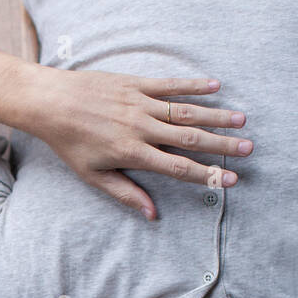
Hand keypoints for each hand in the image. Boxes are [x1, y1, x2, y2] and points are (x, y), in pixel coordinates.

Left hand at [18, 67, 252, 218]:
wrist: (50, 102)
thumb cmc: (69, 143)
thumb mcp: (92, 176)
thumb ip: (125, 193)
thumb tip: (152, 215)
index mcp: (132, 153)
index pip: (177, 167)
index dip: (206, 175)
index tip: (230, 180)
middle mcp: (141, 127)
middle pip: (190, 138)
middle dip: (221, 145)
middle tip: (248, 150)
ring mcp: (140, 103)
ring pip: (185, 110)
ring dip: (215, 115)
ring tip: (242, 120)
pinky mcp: (135, 83)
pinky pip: (169, 84)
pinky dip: (193, 84)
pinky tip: (216, 84)